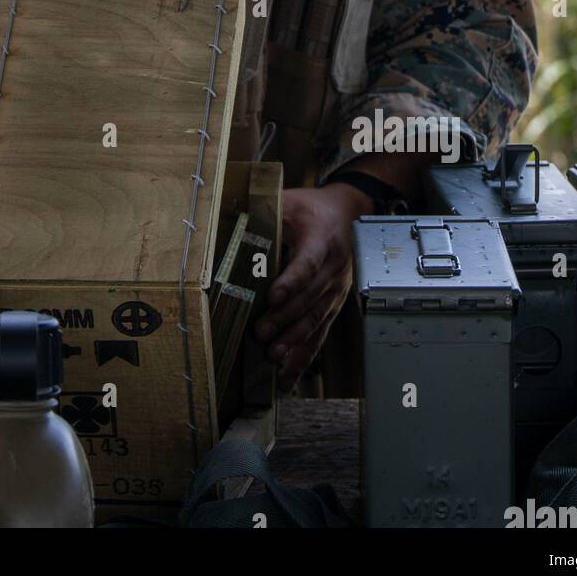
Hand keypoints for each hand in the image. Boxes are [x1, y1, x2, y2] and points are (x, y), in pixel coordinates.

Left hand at [253, 183, 369, 389]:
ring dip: (294, 340)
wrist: (348, 214)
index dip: (291, 281)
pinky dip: (305, 354)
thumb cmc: (313, 208)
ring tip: (273, 356)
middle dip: (284, 318)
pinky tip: (289, 373)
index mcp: (322, 240)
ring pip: (316, 319)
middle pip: (309, 297)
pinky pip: (321, 332)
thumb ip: (265, 212)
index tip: (273, 296)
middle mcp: (333, 269)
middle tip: (260, 334)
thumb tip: (228, 218)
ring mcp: (336, 290)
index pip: (307, 264)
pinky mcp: (334, 304)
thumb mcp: (290, 201)